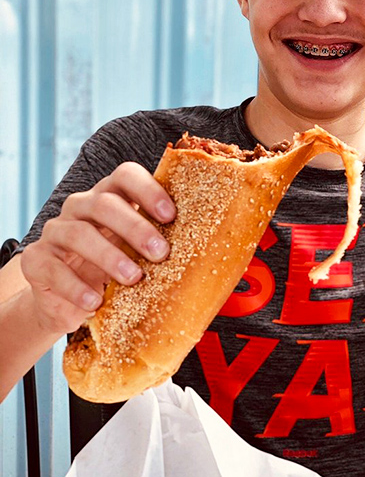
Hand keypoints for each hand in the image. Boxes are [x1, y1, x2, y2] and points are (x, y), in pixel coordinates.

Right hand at [20, 163, 175, 334]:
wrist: (70, 301)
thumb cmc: (114, 270)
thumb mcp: (138, 255)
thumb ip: (161, 246)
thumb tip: (216, 255)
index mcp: (111, 198)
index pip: (126, 175)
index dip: (148, 190)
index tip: (170, 215)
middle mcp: (81, 207)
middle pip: (104, 203)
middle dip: (135, 227)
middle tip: (160, 253)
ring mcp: (57, 231)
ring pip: (78, 233)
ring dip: (109, 256)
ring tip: (132, 279)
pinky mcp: (36, 259)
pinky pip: (52, 267)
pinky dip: (75, 286)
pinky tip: (94, 301)